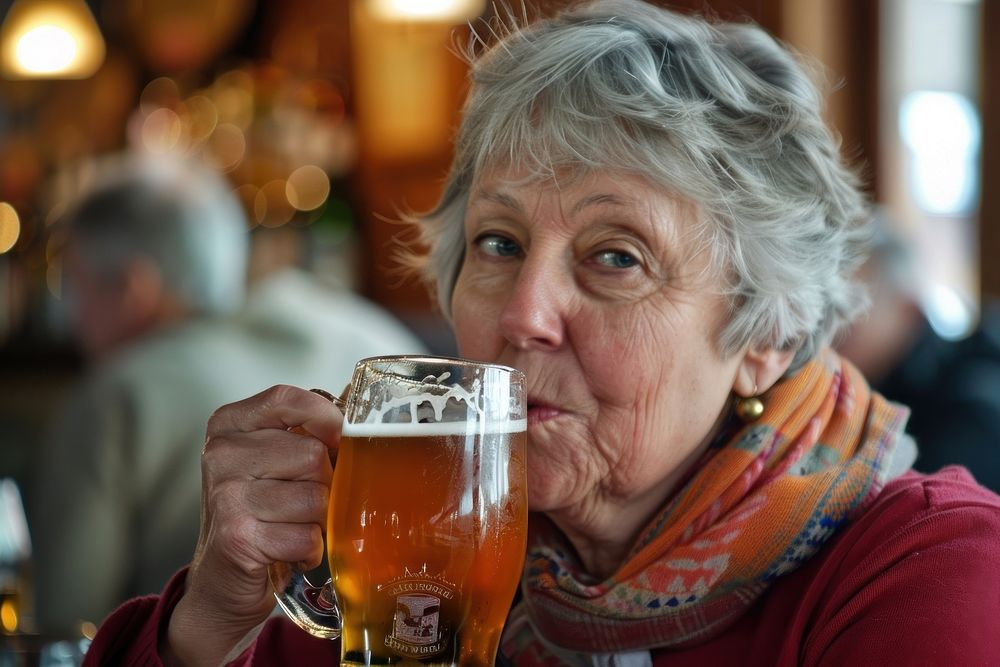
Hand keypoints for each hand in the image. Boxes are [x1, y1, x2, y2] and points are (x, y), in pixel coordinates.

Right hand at [163, 385, 341, 665]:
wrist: (222, 582)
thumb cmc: (259, 515)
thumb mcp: (273, 462)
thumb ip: (306, 433)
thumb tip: (361, 419)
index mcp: (229, 425)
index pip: (287, 399)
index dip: (326, 417)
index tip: (338, 439)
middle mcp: (221, 455)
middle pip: (312, 454)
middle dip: (323, 484)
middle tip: (302, 502)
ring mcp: (226, 496)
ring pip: (315, 497)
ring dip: (316, 521)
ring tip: (292, 527)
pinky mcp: (238, 537)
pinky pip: (308, 536)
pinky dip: (309, 550)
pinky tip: (287, 551)